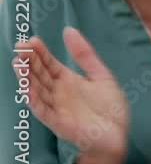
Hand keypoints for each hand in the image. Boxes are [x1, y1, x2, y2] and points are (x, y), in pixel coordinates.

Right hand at [11, 28, 128, 163]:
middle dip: (30, 61)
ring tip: (19, 63)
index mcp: (67, 80)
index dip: (40, 52)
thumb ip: (85, 54)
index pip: (49, 64)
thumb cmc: (109, 107)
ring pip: (38, 90)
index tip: (32, 39)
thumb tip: (69, 30)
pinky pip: (43, 111)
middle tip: (21, 46)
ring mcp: (57, 107)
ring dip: (27, 78)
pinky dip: (35, 100)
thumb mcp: (100, 74)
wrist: (118, 134)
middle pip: (40, 75)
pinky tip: (28, 88)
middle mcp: (58, 93)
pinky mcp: (59, 122)